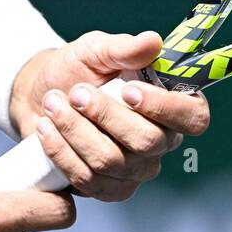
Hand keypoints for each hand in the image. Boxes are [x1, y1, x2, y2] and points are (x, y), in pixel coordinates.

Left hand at [9, 30, 209, 201]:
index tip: (128, 91)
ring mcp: (135, 170)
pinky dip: (62, 152)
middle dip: (105, 115)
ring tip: (53, 103)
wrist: (39, 95)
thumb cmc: (77, 70)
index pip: (193, 117)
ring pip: (111, 161)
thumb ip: (124, 48)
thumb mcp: (96, 50)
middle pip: (147, 141)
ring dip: (75, 130)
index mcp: (172, 104)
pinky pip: (88, 179)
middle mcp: (161, 141)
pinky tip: (46, 129)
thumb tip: (153, 41)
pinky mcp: (107, 189)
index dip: (166, 108)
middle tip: (76, 92)